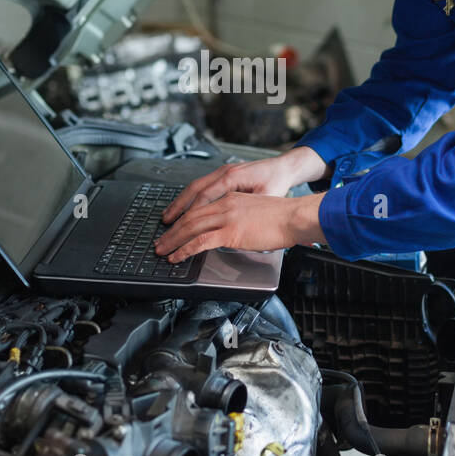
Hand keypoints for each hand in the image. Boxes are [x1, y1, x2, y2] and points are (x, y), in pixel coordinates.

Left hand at [154, 192, 324, 262]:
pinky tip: (177, 257)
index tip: (173, 229)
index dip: (183, 219)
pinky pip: (200, 241)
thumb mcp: (256, 213)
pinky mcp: (230, 232)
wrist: (294, 216)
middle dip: (172, 231)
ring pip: (190, 228)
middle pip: (190, 217)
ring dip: (173, 241)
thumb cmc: (283, 217)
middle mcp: (225, 204)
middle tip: (160, 242)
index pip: (199, 208)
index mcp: (231, 199)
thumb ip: (241, 220)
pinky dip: (185, 250)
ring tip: (162, 251)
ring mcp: (226, 217)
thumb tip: (234, 234)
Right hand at [160, 146, 326, 223]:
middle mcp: (223, 172)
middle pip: (193, 190)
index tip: (181, 227)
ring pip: (194, 188)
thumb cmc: (277, 182)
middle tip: (165, 225)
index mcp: (233, 177)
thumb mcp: (266, 197)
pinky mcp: (222, 176)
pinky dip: (189, 199)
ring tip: (167, 219)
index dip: (191, 212)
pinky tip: (182, 210)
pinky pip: (200, 187)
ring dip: (180, 203)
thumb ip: (249, 209)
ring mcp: (221, 172)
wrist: (284, 167)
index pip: (205, 195)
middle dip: (178, 208)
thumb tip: (237, 225)